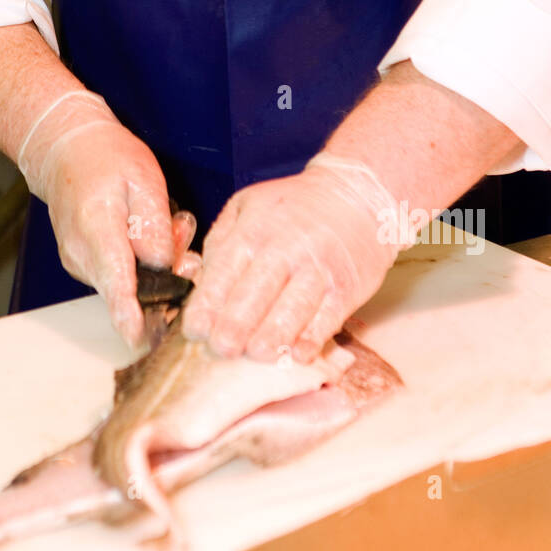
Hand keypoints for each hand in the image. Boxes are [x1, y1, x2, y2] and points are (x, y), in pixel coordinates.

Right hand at [18, 91, 196, 346]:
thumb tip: (165, 267)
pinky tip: (149, 233)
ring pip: (128, 285)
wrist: (65, 149)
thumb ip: (155, 225)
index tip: (137, 336)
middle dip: (166, 278)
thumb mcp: (143, 178)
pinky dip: (142, 264)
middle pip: (129, 290)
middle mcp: (81, 254)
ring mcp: (79, 264)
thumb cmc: (106, 158)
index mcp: (96, 227)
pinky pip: (121, 278)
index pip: (114, 279)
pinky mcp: (84, 268)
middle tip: (182, 233)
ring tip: (168, 224)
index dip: (128, 312)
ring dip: (156, 267)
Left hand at [181, 155, 412, 363]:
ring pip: (292, 309)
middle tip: (221, 349)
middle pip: (255, 294)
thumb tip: (198, 283)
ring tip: (256, 354)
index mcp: (253, 232)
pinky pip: (327, 318)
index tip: (194, 330)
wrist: (356, 196)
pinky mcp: (345, 288)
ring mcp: (317, 270)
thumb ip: (220, 242)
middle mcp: (284, 250)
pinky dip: (312, 339)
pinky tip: (297, 354)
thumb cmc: (293, 208)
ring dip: (273, 336)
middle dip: (235, 326)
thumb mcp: (246, 206)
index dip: (207, 305)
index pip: (224, 273)